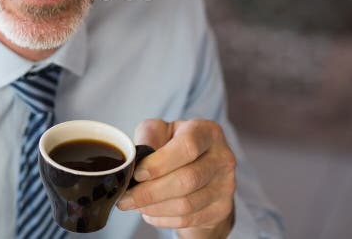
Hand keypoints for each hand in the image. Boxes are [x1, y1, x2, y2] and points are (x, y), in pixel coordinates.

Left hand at [116, 119, 235, 238]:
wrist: (200, 171)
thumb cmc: (174, 146)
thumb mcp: (160, 132)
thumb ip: (147, 137)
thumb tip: (133, 158)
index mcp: (207, 132)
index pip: (187, 147)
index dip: (159, 163)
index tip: (137, 174)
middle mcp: (222, 157)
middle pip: (187, 179)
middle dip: (150, 192)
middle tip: (125, 198)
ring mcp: (226, 185)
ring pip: (186, 204)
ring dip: (154, 207)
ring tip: (135, 204)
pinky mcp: (222, 208)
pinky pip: (189, 219)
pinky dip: (163, 218)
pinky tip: (150, 212)